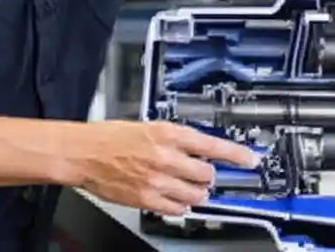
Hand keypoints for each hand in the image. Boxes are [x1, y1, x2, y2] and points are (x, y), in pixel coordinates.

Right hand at [70, 120, 259, 215]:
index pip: (212, 145)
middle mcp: (166, 157)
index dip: (236, 154)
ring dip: (198, 192)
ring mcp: (157, 180)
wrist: (83, 153)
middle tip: (203, 173)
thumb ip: (175, 138)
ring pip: (196, 194)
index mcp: (168, 133)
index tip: (250, 159)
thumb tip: (198, 147)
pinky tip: (175, 198)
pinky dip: (181, 206)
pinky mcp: (146, 199)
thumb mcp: (148, 126)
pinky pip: (177, 209)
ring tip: (189, 188)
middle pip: (207, 173)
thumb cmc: (110, 137)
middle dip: (209, 175)